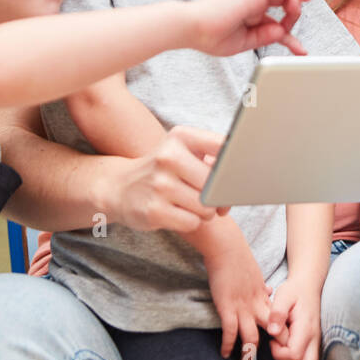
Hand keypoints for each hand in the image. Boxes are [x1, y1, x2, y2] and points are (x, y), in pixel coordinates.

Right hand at [95, 126, 228, 232]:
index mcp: (181, 136)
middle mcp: (168, 157)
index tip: (238, 172)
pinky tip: (176, 212)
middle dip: (218, 195)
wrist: (120, 187)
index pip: (223, 147)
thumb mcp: (185, 152)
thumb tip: (239, 188)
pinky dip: (190, 222)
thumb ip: (215, 161)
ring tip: (188, 203)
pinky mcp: (154, 210)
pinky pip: (192, 223)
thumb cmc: (166, 170)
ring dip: (204, 211)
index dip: (236, 164)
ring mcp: (159, 184)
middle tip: (206, 194)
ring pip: (206, 207)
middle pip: (217, 185)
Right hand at [186, 0, 311, 57]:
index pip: (279, 21)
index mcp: (251, 15)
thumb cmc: (210, 36)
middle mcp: (253, 2)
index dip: (292, 36)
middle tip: (292, 35)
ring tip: (296, 11)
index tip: (300, 51)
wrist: (191, 29)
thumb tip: (283, 32)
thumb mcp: (245, 42)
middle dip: (294, 16)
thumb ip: (265, 37)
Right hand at [203, 231, 273, 359]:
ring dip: (248, 355)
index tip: (282, 347)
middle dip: (273, 351)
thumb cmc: (239, 259)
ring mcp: (242, 308)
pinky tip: (224, 354)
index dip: (282, 335)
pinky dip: (227, 345)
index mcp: (264, 298)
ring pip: (250, 337)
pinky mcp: (227, 307)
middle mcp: (256, 305)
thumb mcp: (257, 275)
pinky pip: (229, 332)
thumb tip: (269, 291)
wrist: (227, 249)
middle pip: (272, 332)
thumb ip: (263, 288)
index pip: (279, 321)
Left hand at [264, 274, 320, 359]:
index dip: (279, 354)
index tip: (271, 341)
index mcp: (305, 328)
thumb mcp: (283, 295)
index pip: (294, 355)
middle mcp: (313, 339)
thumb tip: (273, 332)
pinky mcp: (312, 347)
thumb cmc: (294, 291)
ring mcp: (315, 344)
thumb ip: (277, 312)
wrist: (308, 287)